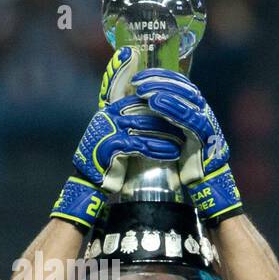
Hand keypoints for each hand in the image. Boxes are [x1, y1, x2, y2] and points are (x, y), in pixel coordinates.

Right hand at [73, 49, 182, 191]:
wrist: (91, 179)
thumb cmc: (109, 158)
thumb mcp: (118, 134)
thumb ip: (133, 122)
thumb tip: (159, 113)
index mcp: (112, 109)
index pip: (142, 100)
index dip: (162, 105)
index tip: (180, 112)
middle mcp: (110, 115)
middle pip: (146, 111)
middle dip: (168, 119)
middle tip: (187, 125)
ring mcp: (110, 129)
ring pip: (146, 127)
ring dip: (168, 135)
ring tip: (183, 141)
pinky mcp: (113, 146)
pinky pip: (141, 145)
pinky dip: (159, 149)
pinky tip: (173, 154)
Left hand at [132, 69, 229, 184]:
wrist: (200, 181)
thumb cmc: (179, 157)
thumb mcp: (165, 132)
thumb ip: (157, 116)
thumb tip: (138, 101)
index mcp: (193, 106)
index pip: (178, 82)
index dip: (160, 76)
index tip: (138, 77)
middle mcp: (201, 110)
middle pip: (182, 86)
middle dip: (159, 80)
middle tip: (138, 82)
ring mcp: (206, 121)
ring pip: (186, 98)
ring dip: (163, 91)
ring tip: (142, 91)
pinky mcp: (207, 135)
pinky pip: (189, 118)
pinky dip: (172, 108)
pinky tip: (155, 103)